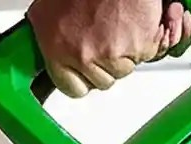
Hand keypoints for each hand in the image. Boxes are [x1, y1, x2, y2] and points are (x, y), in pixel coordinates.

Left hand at [27, 0, 190, 97]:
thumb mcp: (47, 9)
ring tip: (119, 25)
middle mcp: (83, 56)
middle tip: (105, 37)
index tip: (85, 72)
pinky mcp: (139, 46)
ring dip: (126, 52)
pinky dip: (146, 40)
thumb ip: (47, 34)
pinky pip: (146, 54)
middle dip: (106, 64)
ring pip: (125, 69)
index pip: (72, 88)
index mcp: (57, 50)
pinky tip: (134, 21)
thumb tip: (45, 45)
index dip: (82, 79)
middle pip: (102, 81)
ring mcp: (112, 54)